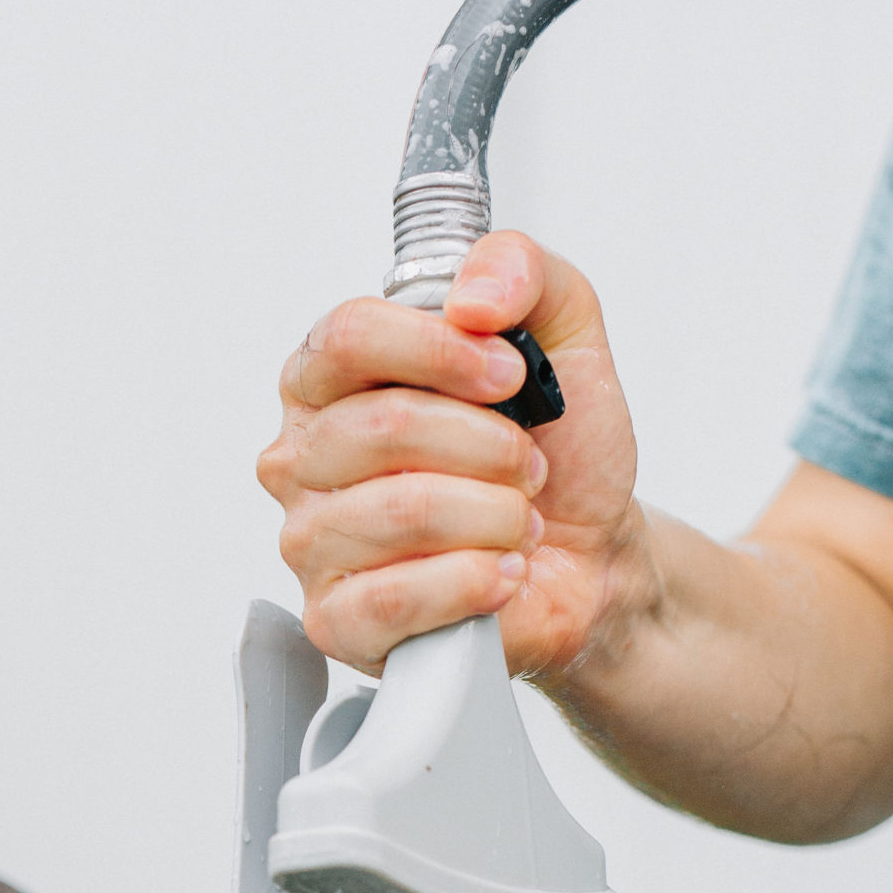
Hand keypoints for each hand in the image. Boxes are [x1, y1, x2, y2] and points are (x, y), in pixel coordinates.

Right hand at [258, 231, 650, 677]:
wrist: (588, 560)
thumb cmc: (557, 456)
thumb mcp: (562, 334)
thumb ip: (522, 271)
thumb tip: (473, 295)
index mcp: (332, 380)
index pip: (349, 337)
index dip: (441, 352)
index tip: (510, 373)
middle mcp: (305, 457)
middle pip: (382, 427)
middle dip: (489, 447)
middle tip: (529, 464)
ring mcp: (311, 542)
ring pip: (403, 511)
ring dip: (495, 516)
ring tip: (518, 522)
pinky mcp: (334, 621)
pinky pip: (399, 595)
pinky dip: (476, 581)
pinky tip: (501, 574)